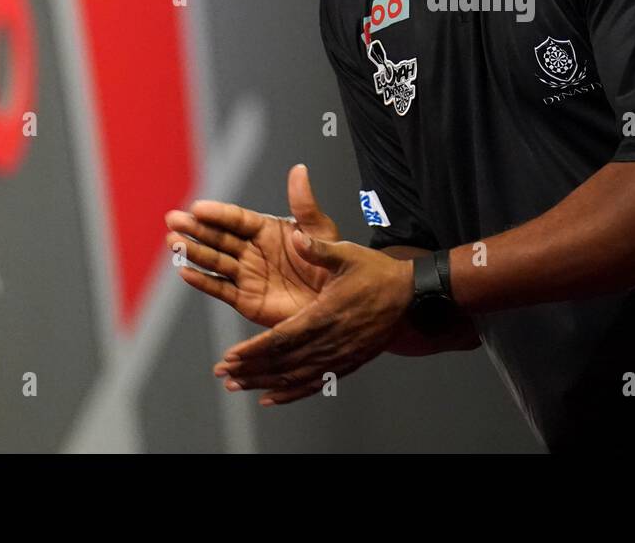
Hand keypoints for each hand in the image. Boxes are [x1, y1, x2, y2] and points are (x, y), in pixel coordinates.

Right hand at [164, 164, 338, 328]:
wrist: (336, 302)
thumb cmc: (330, 263)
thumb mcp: (320, 229)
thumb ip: (304, 203)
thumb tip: (299, 169)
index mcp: (267, 229)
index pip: (237, 218)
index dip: (218, 213)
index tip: (198, 207)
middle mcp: (252, 250)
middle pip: (219, 237)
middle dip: (196, 228)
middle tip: (173, 220)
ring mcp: (246, 274)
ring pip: (215, 260)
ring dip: (193, 251)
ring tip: (173, 242)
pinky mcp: (245, 299)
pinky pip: (220, 288)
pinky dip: (202, 280)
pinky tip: (185, 271)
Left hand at [212, 234, 414, 405]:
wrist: (411, 297)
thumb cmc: (378, 273)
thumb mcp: (348, 254)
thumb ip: (319, 249)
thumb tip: (295, 235)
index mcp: (326, 314)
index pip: (282, 339)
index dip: (254, 350)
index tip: (230, 356)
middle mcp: (331, 341)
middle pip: (284, 363)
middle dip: (251, 369)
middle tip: (223, 374)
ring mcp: (341, 356)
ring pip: (296, 377)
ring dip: (265, 383)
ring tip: (238, 386)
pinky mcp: (348, 363)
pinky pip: (316, 383)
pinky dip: (292, 393)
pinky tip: (272, 398)